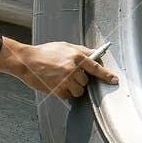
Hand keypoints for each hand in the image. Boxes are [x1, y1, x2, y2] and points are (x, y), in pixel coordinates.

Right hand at [0, 38, 119, 98]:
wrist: (27, 61)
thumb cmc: (45, 52)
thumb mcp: (65, 46)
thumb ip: (81, 51)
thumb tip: (95, 54)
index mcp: (76, 56)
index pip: (96, 67)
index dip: (106, 75)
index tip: (114, 80)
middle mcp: (72, 69)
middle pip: (86, 82)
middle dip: (79, 80)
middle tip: (68, 74)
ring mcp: (65, 80)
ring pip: (78, 91)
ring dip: (73, 88)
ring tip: (61, 79)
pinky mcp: (58, 90)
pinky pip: (68, 95)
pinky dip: (64, 92)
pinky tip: (56, 83)